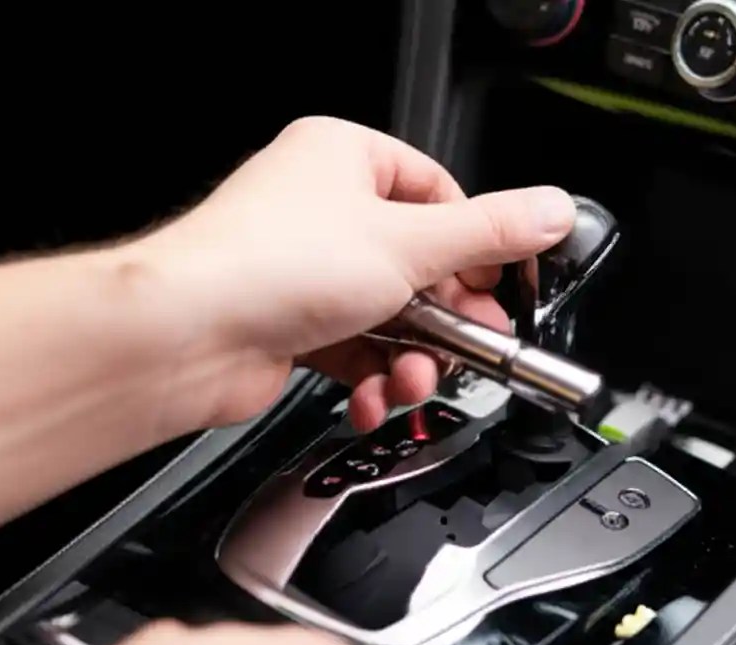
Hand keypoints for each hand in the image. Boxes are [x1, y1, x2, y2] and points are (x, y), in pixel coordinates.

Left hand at [130, 116, 575, 431]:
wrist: (185, 336)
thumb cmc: (269, 265)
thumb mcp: (410, 245)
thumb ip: (489, 233)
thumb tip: (550, 212)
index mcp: (344, 158)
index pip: (439, 194)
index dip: (476, 246)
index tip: (503, 287)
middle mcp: (321, 210)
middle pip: (418, 264)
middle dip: (446, 318)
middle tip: (474, 345)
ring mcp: (303, 270)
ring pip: (389, 316)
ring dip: (411, 358)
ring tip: (413, 379)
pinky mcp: (290, 326)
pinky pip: (354, 351)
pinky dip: (371, 379)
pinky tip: (376, 396)